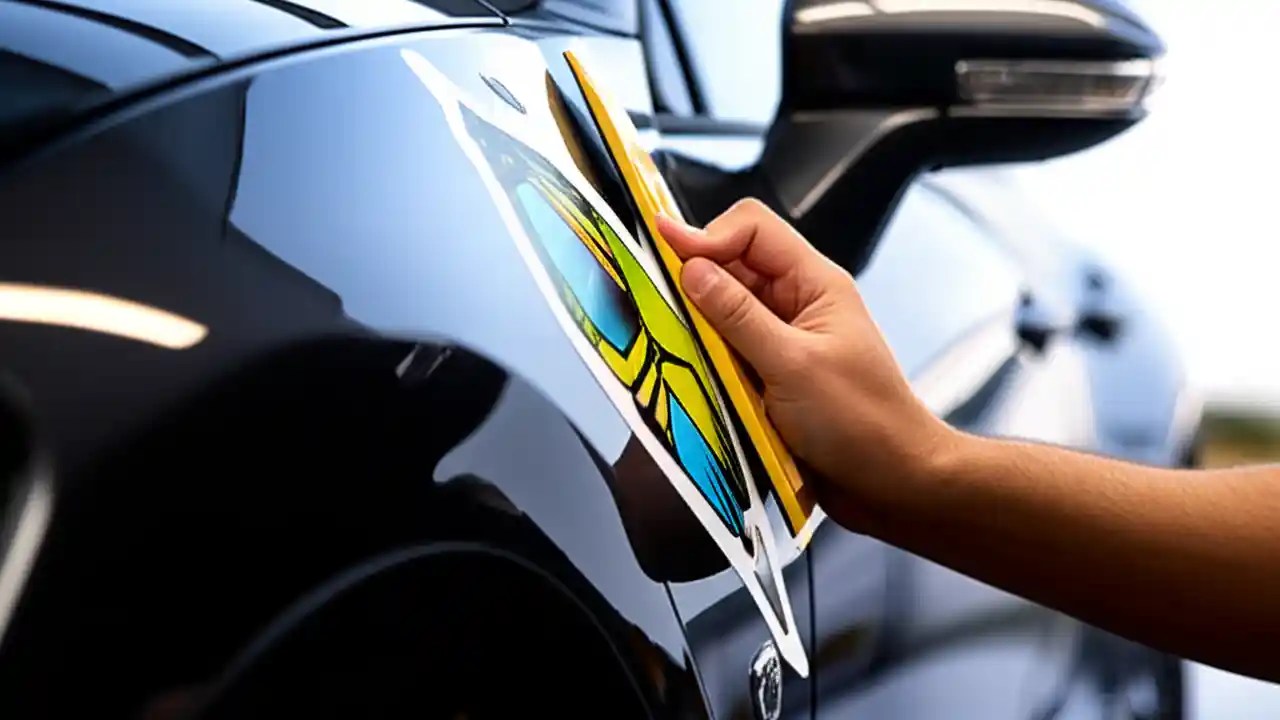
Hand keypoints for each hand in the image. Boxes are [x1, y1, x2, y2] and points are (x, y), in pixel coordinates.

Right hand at [658, 200, 956, 529]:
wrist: (894, 484)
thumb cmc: (866, 424)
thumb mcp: (793, 365)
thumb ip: (737, 316)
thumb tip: (692, 270)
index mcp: (814, 283)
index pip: (752, 229)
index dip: (706, 234)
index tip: (662, 249)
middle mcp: (796, 304)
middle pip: (731, 268)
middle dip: (695, 283)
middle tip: (657, 302)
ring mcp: (782, 341)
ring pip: (721, 315)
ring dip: (699, 329)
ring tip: (677, 346)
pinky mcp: (769, 377)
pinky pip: (725, 355)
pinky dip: (707, 363)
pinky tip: (697, 380)